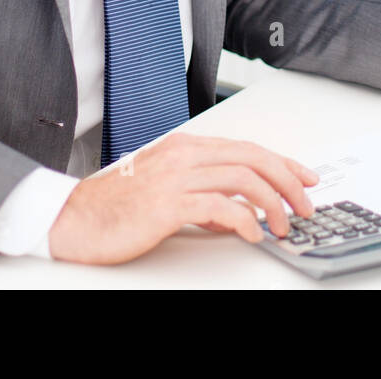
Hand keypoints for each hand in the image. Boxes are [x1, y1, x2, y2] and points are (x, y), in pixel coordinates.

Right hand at [47, 132, 319, 263]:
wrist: (75, 220)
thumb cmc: (116, 207)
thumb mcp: (166, 190)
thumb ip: (202, 194)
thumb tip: (235, 212)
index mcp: (185, 147)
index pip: (247, 148)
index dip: (282, 163)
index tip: (304, 178)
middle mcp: (184, 155)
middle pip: (253, 158)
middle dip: (287, 181)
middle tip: (305, 205)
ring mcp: (176, 176)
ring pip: (244, 179)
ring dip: (272, 204)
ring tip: (282, 225)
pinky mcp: (168, 203)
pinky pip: (220, 206)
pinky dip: (244, 221)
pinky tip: (252, 233)